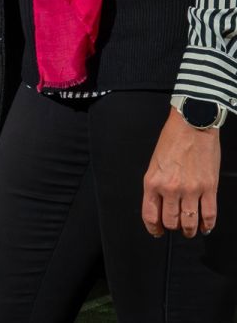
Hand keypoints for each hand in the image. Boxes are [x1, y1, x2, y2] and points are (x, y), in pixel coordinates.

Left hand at [142, 107, 220, 237]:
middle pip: (170, 222)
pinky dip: (207, 225)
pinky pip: (209, 215)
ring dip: (189, 230)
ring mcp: (191, 190)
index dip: (153, 228)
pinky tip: (205, 227)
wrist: (192, 126)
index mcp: (152, 182)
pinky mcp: (209, 188)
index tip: (156, 232)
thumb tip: (160, 205)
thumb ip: (156, 185)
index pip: (150, 215)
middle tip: (175, 227)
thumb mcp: (154, 163)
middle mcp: (170, 189)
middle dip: (172, 228)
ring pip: (189, 223)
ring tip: (190, 230)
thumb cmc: (171, 141)